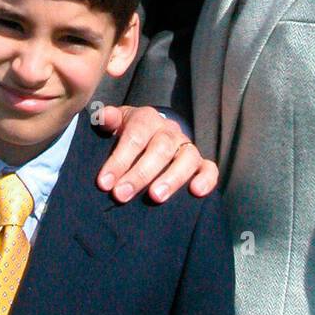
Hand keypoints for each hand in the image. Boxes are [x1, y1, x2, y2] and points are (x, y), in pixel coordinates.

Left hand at [94, 104, 217, 203]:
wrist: (148, 136)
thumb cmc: (126, 134)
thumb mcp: (114, 124)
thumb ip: (107, 120)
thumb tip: (104, 117)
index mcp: (147, 118)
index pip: (135, 136)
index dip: (119, 159)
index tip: (104, 183)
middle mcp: (169, 130)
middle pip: (160, 148)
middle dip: (140, 174)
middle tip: (121, 194)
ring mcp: (187, 146)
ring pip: (187, 158)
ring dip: (171, 178)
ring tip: (155, 197)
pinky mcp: (201, 163)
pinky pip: (209, 169)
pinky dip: (206, 179)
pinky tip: (196, 192)